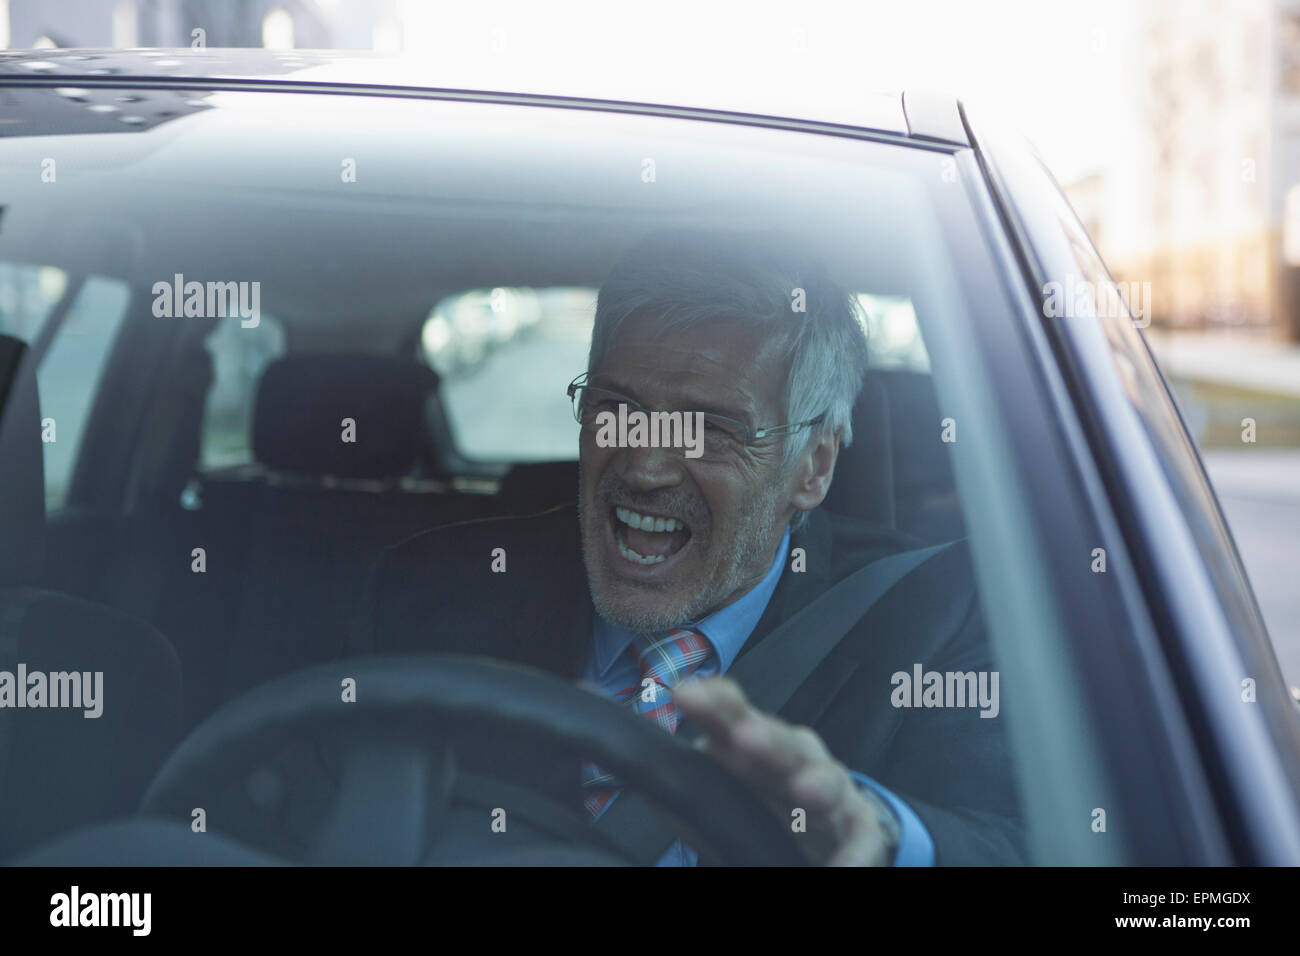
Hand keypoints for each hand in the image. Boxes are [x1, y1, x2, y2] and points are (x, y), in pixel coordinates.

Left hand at [672, 675, 892, 865]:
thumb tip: (639, 773)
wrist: (817, 829)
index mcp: (749, 740)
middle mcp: (792, 754)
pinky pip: (860, 836)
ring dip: (815, 783)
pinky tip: (840, 868)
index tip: (685, 695)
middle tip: (745, 737)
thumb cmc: (754, 800)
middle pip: (780, 740)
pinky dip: (853, 853)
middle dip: (764, 737)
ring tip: (804, 793)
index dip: (712, 700)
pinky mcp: (858, 824)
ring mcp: (829, 786)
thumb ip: (682, 784)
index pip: (730, 710)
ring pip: (826, 779)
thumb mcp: (716, 790)